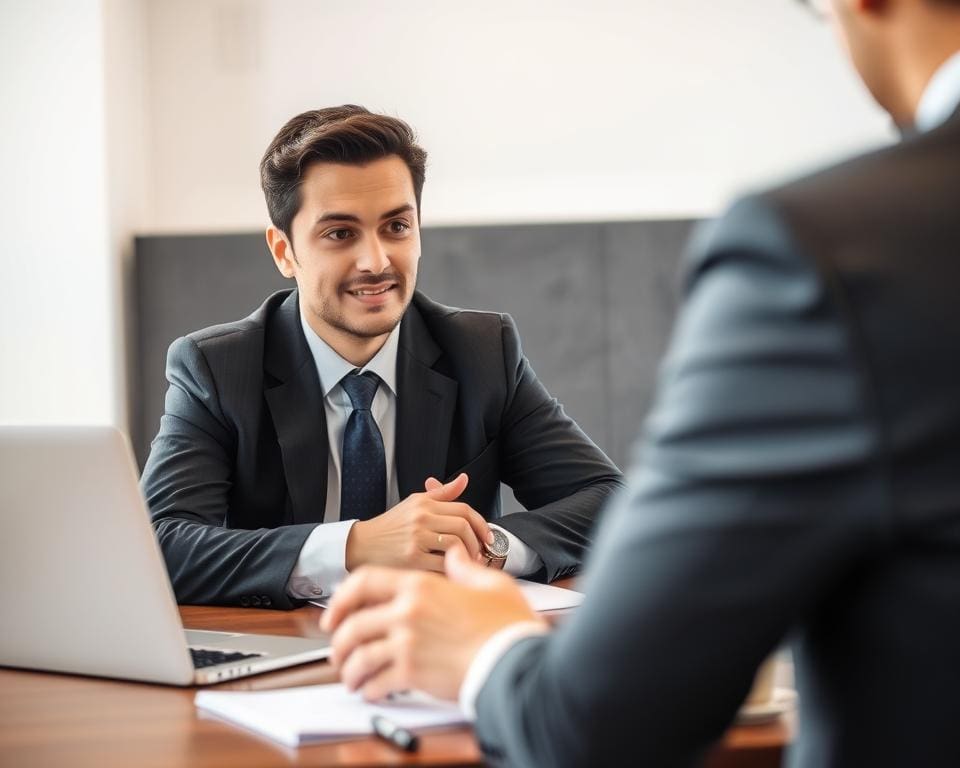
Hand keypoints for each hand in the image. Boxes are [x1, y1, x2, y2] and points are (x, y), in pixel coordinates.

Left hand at [322, 545, 546, 700]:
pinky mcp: (411, 672)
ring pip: (359, 656)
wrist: (514, 657)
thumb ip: (465, 567)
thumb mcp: (490, 583)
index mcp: (420, 585)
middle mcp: (407, 612)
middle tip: (338, 652)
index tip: (334, 613)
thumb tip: (456, 555)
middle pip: (353, 624)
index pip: (364, 582)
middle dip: (339, 642)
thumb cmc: (506, 623)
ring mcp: (407, 643)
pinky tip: (372, 691)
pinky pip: (376, 681)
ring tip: (351, 678)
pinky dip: (369, 689)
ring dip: (349, 670)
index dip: (341, 598)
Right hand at [344, 473, 492, 571]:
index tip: (488, 537)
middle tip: (480, 553)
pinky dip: (453, 571)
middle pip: (463, 527)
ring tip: (469, 564)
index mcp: (425, 503)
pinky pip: (442, 565)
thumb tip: (464, 480)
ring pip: (456, 545)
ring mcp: (416, 539)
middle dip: (478, 542)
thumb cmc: (390, 527)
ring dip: (468, 557)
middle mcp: (422, 518)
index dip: (482, 524)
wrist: (360, 545)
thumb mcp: (414, 503)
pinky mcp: (411, 560)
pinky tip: (454, 573)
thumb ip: (442, 494)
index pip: (464, 510)